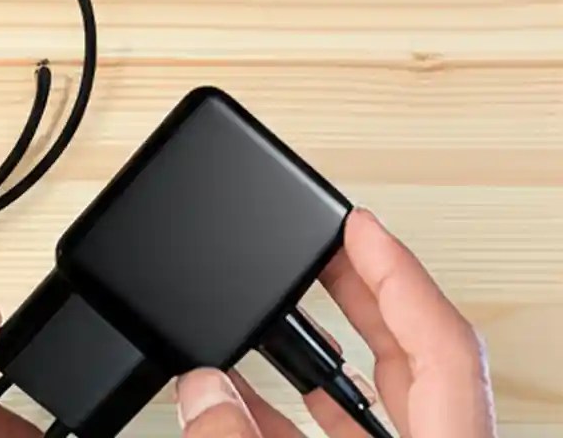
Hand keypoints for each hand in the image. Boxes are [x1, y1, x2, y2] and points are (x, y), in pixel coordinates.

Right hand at [175, 209, 496, 437]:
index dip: (397, 273)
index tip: (359, 224)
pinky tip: (253, 395)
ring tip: (287, 305)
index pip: (440, 342)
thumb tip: (201, 389)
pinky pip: (347, 435)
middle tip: (323, 242)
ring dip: (331, 349)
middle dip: (362, 288)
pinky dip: (305, 408)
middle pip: (413, 352)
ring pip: (382, 395)